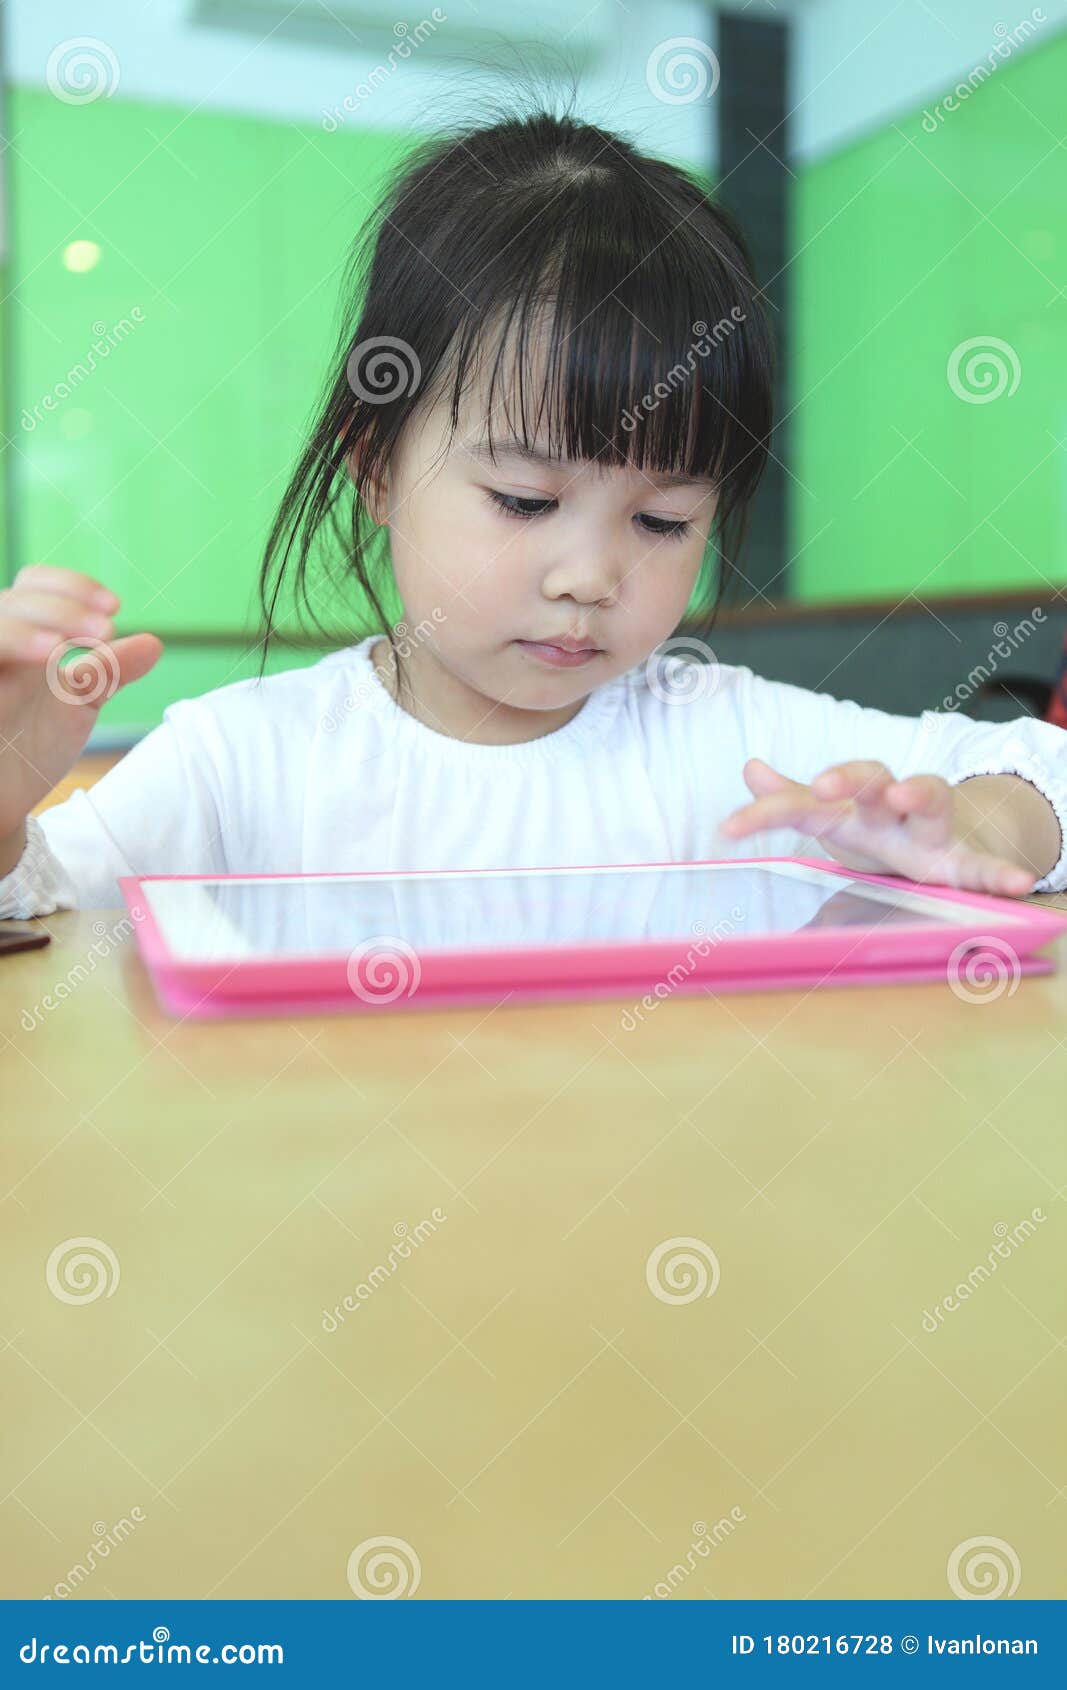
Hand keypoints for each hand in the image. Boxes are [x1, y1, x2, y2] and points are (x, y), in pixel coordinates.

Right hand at [0, 563, 162, 843]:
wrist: (2, 805)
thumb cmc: (29, 748)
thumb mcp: (77, 703)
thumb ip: (108, 671)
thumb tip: (154, 643)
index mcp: (20, 638)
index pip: (33, 586)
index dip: (71, 587)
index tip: (115, 609)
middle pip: (10, 602)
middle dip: (58, 608)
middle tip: (104, 630)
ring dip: (24, 628)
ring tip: (63, 649)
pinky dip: (5, 649)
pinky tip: (42, 660)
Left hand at [719, 757, 1038, 897]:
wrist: (953, 835)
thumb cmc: (884, 826)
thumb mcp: (836, 816)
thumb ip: (791, 799)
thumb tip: (750, 767)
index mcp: (853, 805)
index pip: (807, 799)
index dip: (768, 810)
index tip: (730, 828)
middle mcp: (892, 808)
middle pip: (872, 779)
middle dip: (850, 777)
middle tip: (824, 785)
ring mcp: (932, 830)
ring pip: (931, 799)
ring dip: (919, 792)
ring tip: (906, 794)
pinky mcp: (966, 859)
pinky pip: (986, 864)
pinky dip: (1002, 872)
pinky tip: (1019, 883)